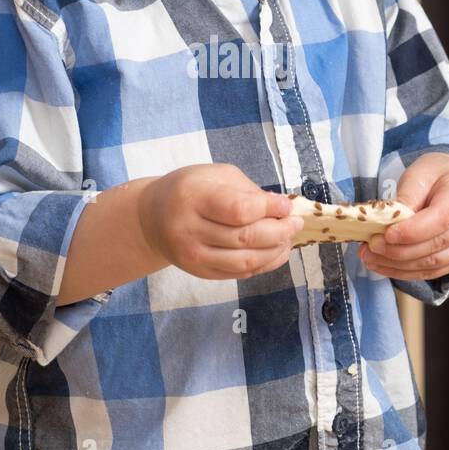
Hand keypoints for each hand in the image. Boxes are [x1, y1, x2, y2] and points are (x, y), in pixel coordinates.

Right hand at [138, 163, 303, 279]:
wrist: (152, 218)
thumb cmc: (189, 189)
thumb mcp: (214, 175)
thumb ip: (248, 190)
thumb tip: (281, 208)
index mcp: (192, 197)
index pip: (238, 210)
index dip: (269, 210)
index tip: (287, 206)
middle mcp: (188, 230)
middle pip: (245, 238)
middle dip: (280, 231)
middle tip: (296, 223)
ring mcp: (192, 256)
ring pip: (245, 261)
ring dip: (275, 251)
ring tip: (289, 238)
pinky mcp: (200, 273)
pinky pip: (240, 273)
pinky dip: (264, 264)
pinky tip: (276, 252)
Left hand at [359, 154, 448, 280]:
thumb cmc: (437, 175)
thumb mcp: (420, 172)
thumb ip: (408, 196)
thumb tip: (390, 225)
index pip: (441, 219)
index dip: (412, 232)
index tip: (385, 235)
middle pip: (436, 245)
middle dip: (398, 250)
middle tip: (370, 247)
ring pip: (433, 263)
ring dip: (398, 265)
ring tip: (370, 258)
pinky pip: (434, 272)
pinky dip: (407, 272)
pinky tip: (385, 266)